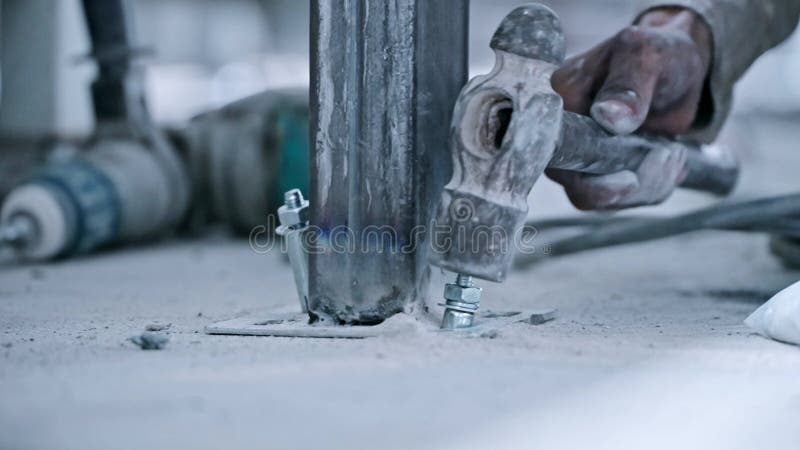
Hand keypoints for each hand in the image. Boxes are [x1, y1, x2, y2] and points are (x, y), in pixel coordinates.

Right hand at [548, 8, 711, 209]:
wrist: (681, 69)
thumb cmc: (659, 55)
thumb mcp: (647, 57)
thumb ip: (628, 85)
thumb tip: (606, 117)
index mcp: (560, 101)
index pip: (559, 153)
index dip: (591, 177)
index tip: (630, 177)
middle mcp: (564, 135)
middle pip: (579, 187)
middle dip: (630, 185)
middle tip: (669, 155)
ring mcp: (582, 157)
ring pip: (602, 200)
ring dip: (648, 186)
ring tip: (675, 153)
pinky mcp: (603, 172)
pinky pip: (622, 200)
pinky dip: (654, 187)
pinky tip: (672, 160)